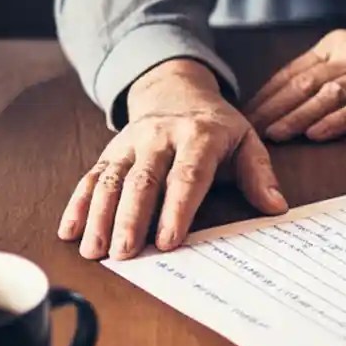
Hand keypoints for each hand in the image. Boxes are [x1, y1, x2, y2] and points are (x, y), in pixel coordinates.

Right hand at [58, 59, 287, 259]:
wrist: (176, 91)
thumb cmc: (217, 127)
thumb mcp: (246, 140)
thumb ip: (259, 173)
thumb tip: (276, 206)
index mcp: (198, 136)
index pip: (186, 176)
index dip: (176, 209)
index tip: (167, 241)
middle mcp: (159, 137)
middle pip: (142, 181)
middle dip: (131, 219)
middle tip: (124, 253)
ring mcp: (130, 144)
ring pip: (110, 180)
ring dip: (99, 216)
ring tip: (95, 251)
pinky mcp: (110, 152)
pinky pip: (90, 177)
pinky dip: (78, 204)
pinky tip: (69, 231)